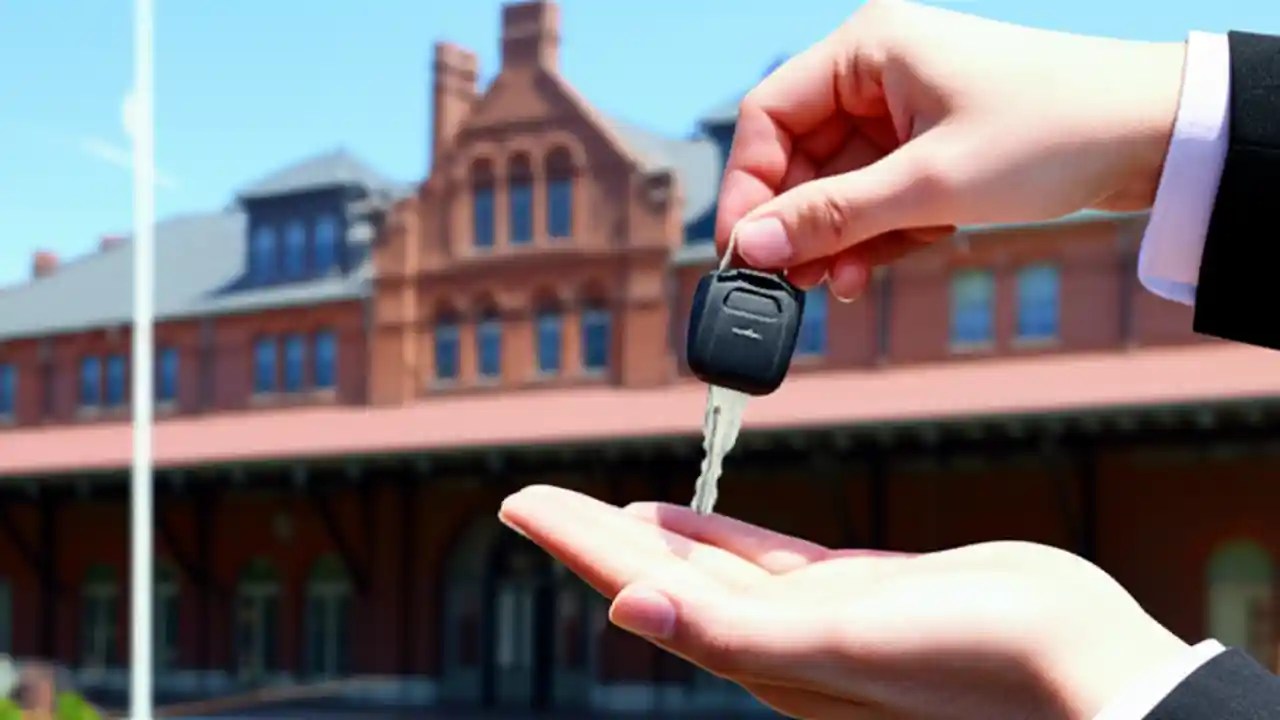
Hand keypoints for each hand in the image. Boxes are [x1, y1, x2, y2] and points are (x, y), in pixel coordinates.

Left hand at [499, 486, 1189, 719]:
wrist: (1079, 671)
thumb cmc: (974, 668)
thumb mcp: (842, 643)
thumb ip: (732, 629)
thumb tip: (623, 611)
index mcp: (756, 660)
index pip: (640, 592)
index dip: (576, 545)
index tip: (518, 503)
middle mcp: (774, 645)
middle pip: (658, 580)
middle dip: (593, 536)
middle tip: (535, 499)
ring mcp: (814, 621)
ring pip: (706, 569)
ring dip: (651, 539)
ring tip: (603, 511)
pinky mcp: (857, 594)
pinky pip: (766, 560)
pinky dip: (721, 537)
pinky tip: (690, 518)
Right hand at [716, 0, 1185, 300]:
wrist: (1159, 137)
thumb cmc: (1056, 131)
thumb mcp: (929, 183)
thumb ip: (832, 215)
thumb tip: (750, 246)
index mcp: (869, 48)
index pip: (771, 115)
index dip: (748, 186)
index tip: (742, 248)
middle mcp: (880, 73)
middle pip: (800, 154)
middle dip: (795, 222)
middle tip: (786, 282)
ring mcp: (908, 112)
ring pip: (839, 183)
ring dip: (833, 237)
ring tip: (834, 283)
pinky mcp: (934, 147)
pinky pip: (878, 196)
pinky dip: (871, 235)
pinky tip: (865, 270)